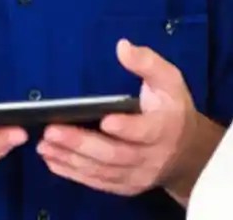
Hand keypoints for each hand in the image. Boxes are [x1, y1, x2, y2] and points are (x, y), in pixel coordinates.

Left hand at [38, 39, 197, 195]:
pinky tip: (52, 159)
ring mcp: (137, 176)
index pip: (145, 131)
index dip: (126, 128)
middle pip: (114, 154)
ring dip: (71, 158)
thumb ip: (147, 63)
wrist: (188, 152)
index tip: (104, 119)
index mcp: (164, 128)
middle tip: (52, 130)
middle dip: (81, 143)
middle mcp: (151, 157)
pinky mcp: (124, 186)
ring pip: (102, 171)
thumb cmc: (173, 109)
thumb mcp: (169, 81)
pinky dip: (73, 173)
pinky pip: (97, 182)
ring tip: (44, 145)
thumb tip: (123, 47)